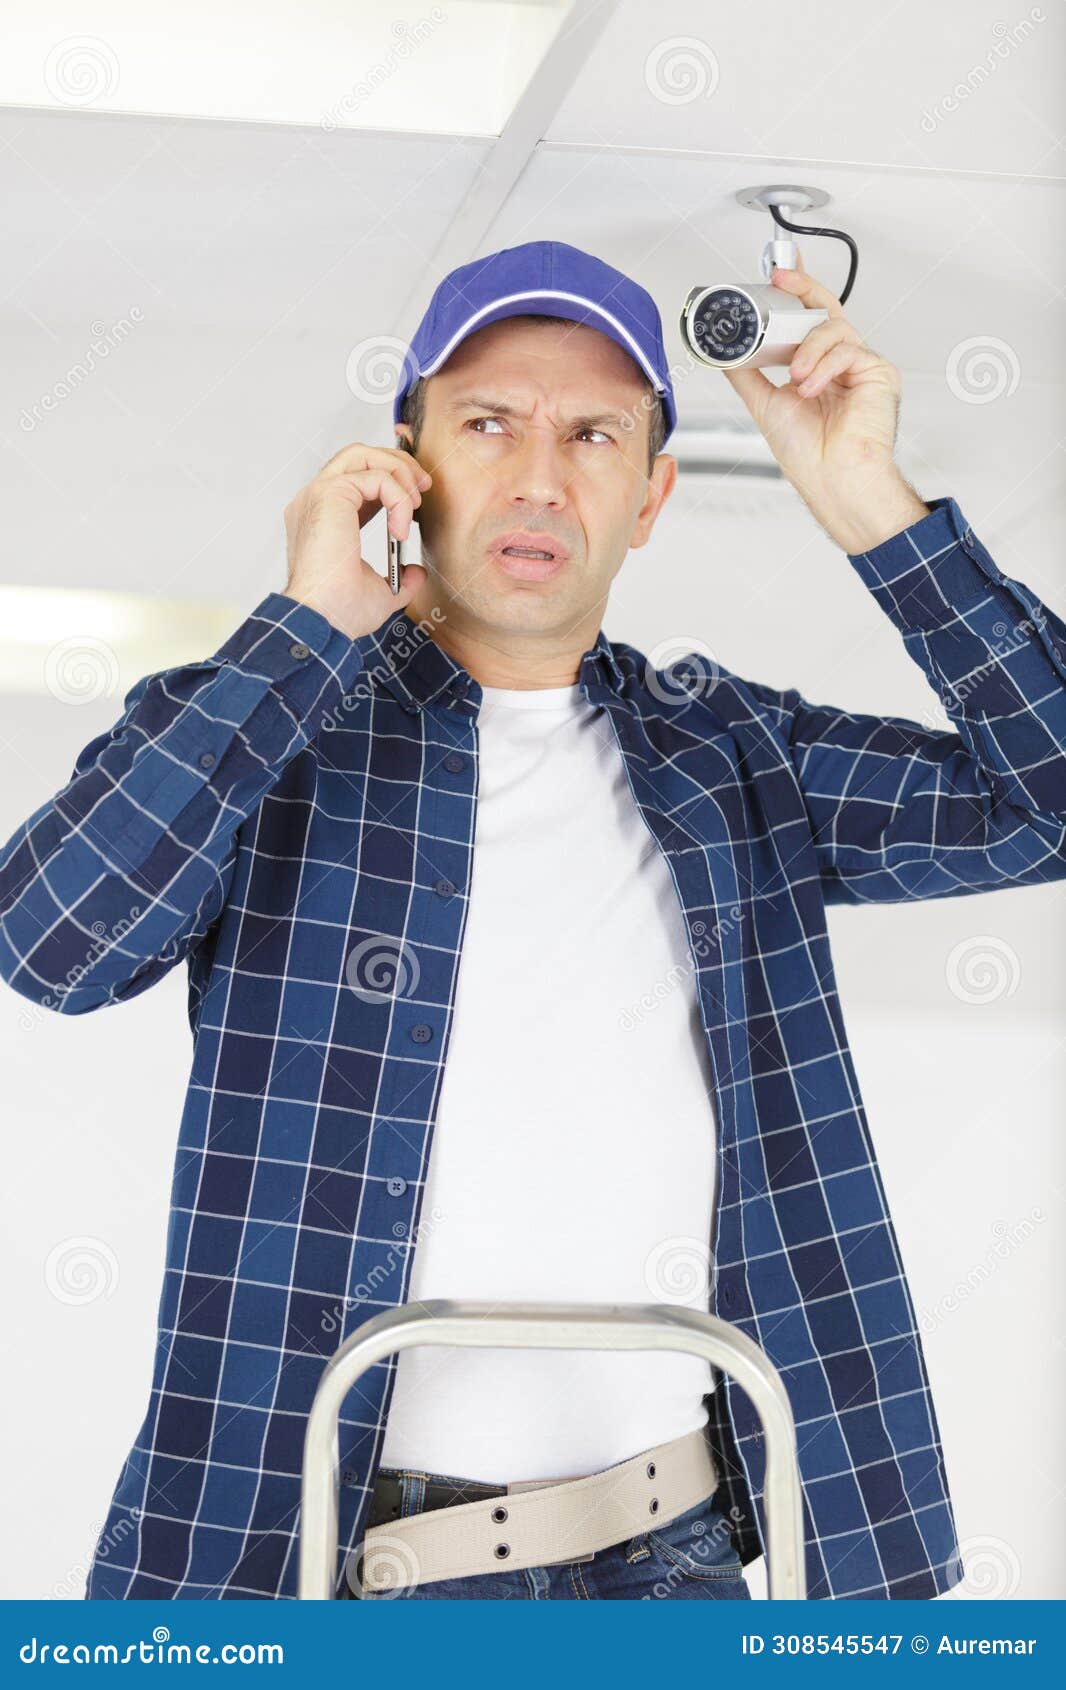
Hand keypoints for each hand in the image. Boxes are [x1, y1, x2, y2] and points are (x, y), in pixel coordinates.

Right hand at [283, 441, 430, 639]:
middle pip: (359, 456)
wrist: (324, 619)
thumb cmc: (340, 611)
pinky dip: (398, 498)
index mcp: (323, 519)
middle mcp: (316, 501)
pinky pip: (376, 478)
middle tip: (424, 488)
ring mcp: (319, 494)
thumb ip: (399, 579)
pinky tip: (400, 528)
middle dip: (398, 465)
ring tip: (415, 502)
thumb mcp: (381, 592)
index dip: (390, 482)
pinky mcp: (330, 494)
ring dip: (398, 472)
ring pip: (363, 455)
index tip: (416, 502)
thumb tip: (416, 572)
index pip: (357, 480)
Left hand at [721, 250, 926, 550]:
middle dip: (802, 290)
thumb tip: (726, 352)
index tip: (776, 275)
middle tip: (781, 280)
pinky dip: (824, 365)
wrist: (833, 480)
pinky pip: (848, 349)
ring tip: (796, 378)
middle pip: (824, 311)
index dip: (794, 294)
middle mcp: (838, 364)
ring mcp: (860, 366)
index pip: (805, 322)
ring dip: (808, 349)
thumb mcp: (766, 404)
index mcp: (815, 369)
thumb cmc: (809, 455)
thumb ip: (748, 375)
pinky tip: (811, 387)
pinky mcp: (879, 372)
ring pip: (833, 328)